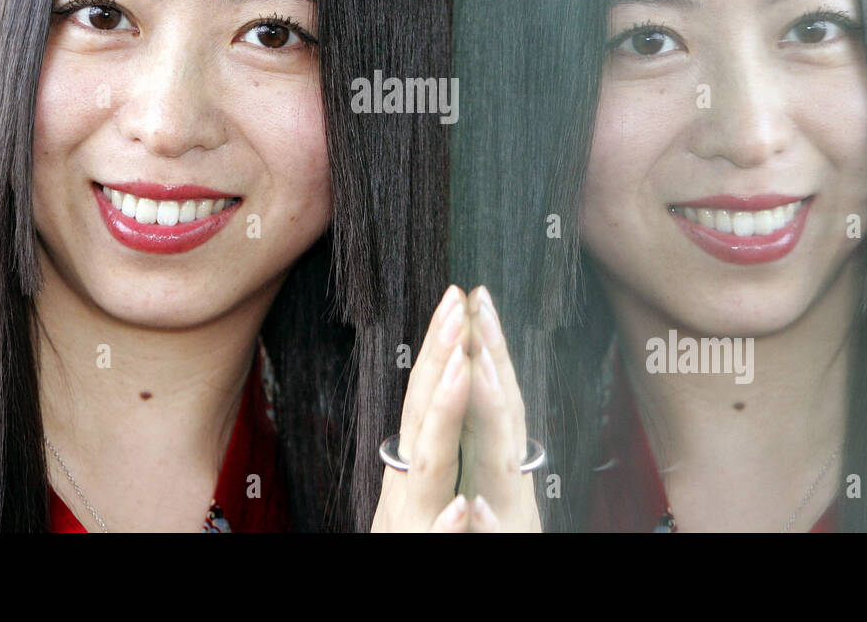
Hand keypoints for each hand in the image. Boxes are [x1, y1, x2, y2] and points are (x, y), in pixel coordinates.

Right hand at [371, 284, 474, 530]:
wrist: (402, 569)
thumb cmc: (412, 535)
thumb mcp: (420, 486)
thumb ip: (427, 445)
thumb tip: (441, 389)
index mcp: (415, 463)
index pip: (430, 392)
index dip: (444, 344)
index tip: (459, 296)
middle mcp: (409, 484)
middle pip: (424, 411)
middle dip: (443, 355)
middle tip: (457, 304)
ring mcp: (414, 519)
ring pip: (428, 465)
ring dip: (443, 415)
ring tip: (463, 369)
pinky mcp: (423, 554)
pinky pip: (437, 541)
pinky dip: (449, 524)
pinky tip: (464, 509)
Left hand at [458, 286, 541, 531]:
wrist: (500, 563)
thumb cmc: (487, 530)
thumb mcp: (488, 480)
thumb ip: (486, 438)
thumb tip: (476, 383)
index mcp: (498, 463)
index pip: (492, 394)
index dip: (487, 346)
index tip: (475, 297)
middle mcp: (508, 484)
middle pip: (502, 414)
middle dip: (491, 357)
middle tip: (480, 306)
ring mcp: (506, 518)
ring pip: (499, 467)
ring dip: (490, 417)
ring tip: (476, 367)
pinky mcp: (499, 552)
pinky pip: (488, 540)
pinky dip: (480, 523)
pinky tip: (471, 507)